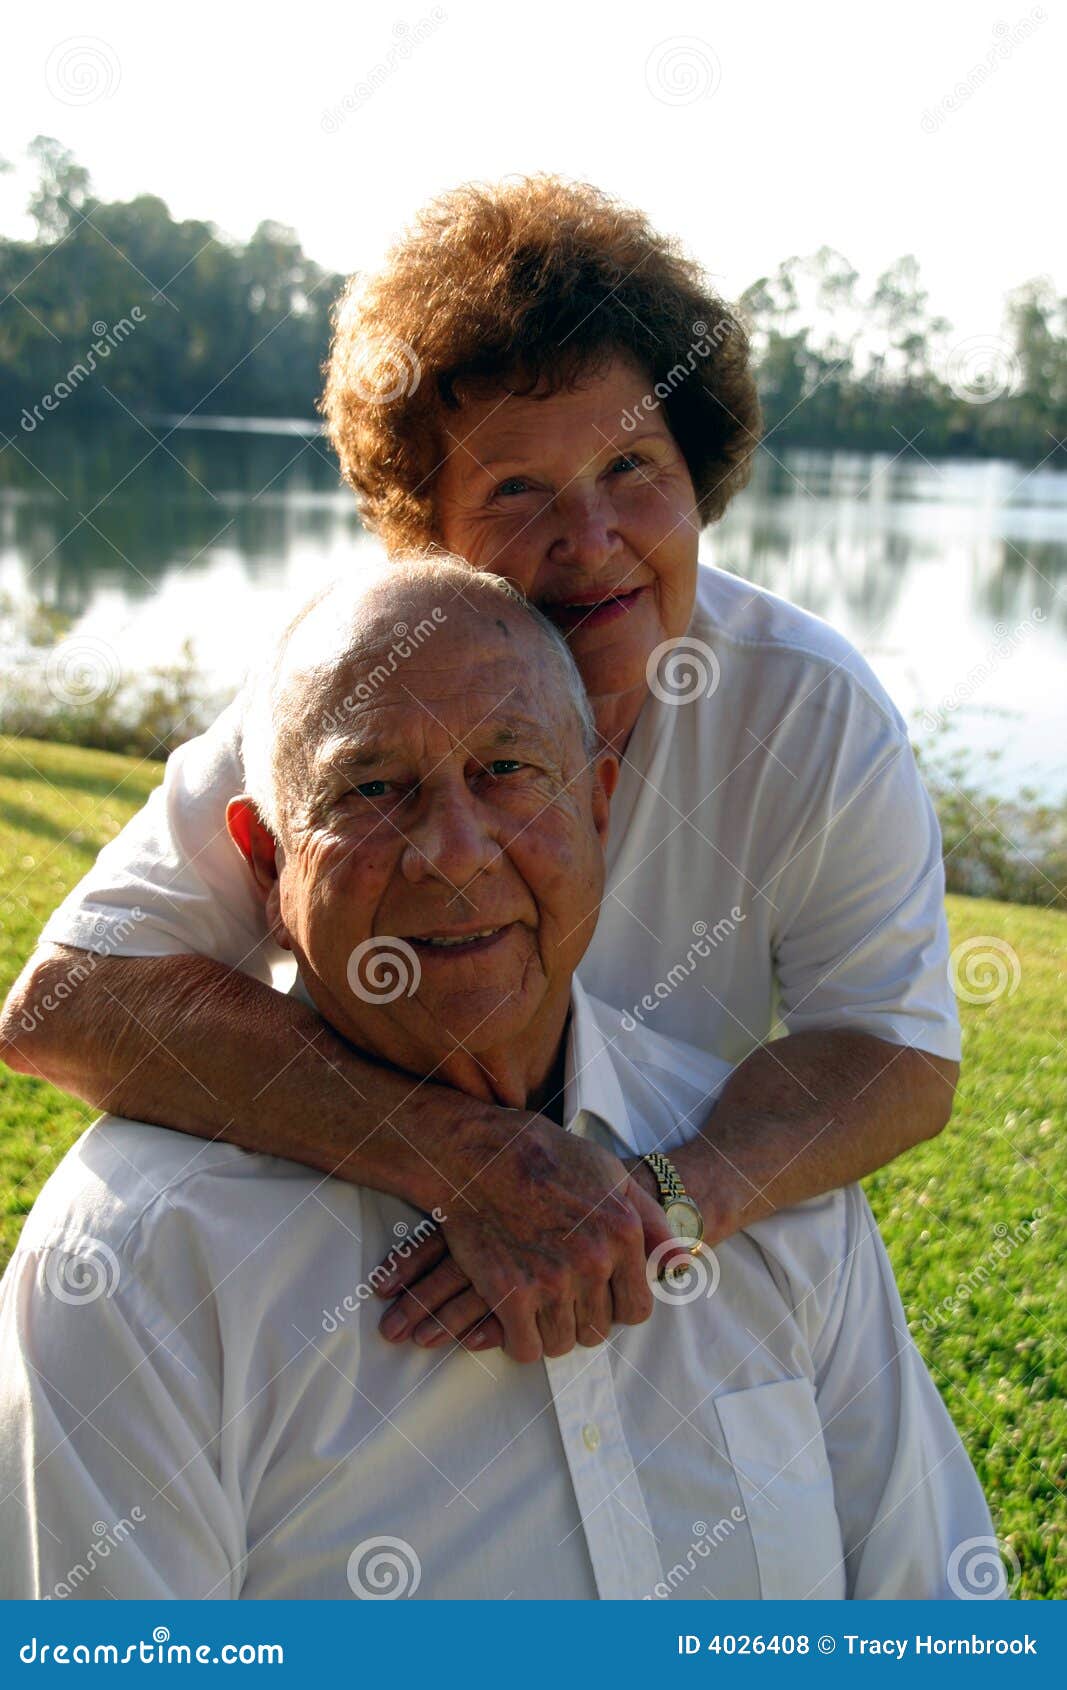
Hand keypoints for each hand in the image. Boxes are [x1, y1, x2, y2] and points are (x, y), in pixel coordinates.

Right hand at [373, 1118, 689, 1362]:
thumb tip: (681, 1265)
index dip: (614, 1307)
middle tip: (556, 1295)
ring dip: (548, 1330)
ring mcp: (552, 1280)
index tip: (592, 1295)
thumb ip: (651, 1222)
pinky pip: (526, 1348)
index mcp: (623, 1234)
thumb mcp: (612, 1174)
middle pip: (597, 1330)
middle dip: (579, 1318)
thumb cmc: (547, 1158)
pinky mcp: (511, 1294)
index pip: (636, 1310)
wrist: (479, 1153)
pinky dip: (518, 1340)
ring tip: (533, 1303)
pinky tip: (510, 1314)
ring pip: (562, 1343)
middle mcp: (594, 1260)